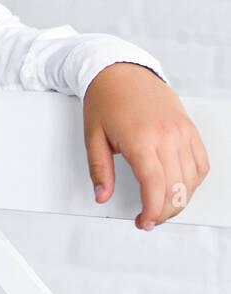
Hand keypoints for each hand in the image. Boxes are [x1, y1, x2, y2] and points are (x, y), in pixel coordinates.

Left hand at [83, 62, 208, 229]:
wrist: (120, 71)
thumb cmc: (105, 101)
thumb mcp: (92, 136)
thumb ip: (99, 170)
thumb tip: (101, 196)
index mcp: (140, 140)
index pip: (154, 186)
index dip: (153, 211)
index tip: (144, 222)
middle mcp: (166, 136)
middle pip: (176, 188)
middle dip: (165, 211)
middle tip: (149, 218)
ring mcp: (182, 132)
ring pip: (192, 179)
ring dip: (179, 199)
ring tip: (161, 206)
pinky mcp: (190, 129)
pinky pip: (201, 163)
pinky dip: (193, 181)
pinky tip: (178, 187)